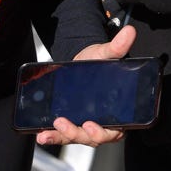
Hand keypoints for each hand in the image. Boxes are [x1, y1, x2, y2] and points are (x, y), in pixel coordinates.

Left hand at [34, 24, 136, 149]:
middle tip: (64, 124)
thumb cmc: (99, 62)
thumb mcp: (106, 54)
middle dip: (76, 134)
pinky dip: (51, 136)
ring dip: (60, 137)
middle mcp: (102, 123)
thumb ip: (117, 47)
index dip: (102, 132)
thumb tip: (130, 32)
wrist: (83, 61)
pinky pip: (62, 134)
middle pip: (92, 137)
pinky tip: (41, 134)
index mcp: (117, 113)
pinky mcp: (70, 123)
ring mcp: (84, 125)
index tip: (91, 125)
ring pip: (75, 137)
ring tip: (46, 134)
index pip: (113, 131)